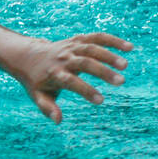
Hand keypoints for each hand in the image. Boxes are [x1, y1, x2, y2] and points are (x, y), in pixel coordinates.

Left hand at [7, 33, 132, 123]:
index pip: (71, 81)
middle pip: (84, 62)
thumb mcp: (38, 96)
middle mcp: (63, 58)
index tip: (101, 100)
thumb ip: (48, 108)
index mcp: (54, 73)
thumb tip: (58, 121)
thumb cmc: (36, 81)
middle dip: (102, 71)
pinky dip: (112, 40)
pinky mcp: (78, 40)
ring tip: (125, 66)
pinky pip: (96, 37)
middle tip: (121, 82)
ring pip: (92, 48)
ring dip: (109, 55)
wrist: (28, 56)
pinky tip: (129, 48)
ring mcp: (71, 47)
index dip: (85, 90)